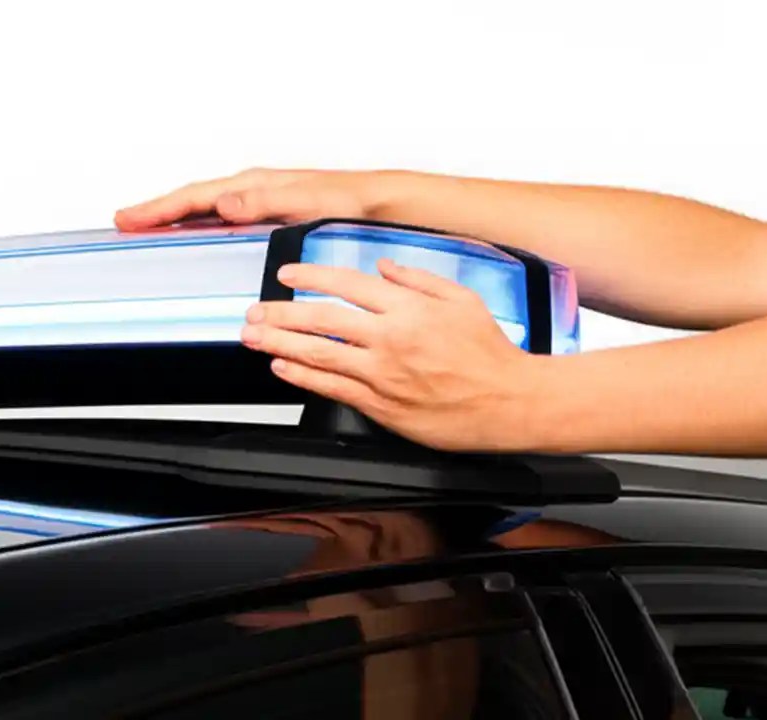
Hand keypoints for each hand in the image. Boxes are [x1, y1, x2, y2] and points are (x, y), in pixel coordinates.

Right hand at [114, 167, 378, 229]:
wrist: (378, 204)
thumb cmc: (347, 203)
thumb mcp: (304, 202)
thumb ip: (263, 203)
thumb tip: (222, 204)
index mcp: (253, 185)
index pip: (194, 197)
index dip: (159, 209)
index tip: (129, 218)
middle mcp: (250, 191)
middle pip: (190, 201)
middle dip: (155, 211)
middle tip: (122, 222)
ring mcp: (256, 203)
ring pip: (202, 210)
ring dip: (173, 219)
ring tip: (145, 228)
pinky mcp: (265, 217)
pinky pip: (219, 220)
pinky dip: (197, 226)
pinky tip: (192, 239)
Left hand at [242, 259, 544, 451]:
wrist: (512, 403)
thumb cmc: (491, 354)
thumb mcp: (461, 300)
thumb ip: (418, 279)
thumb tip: (384, 266)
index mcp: (409, 308)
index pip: (346, 284)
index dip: (310, 276)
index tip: (287, 273)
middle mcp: (391, 339)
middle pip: (321, 319)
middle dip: (279, 313)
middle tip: (254, 311)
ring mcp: (383, 375)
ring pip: (319, 355)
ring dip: (279, 344)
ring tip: (253, 337)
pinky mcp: (382, 406)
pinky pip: (332, 389)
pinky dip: (302, 376)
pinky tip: (282, 367)